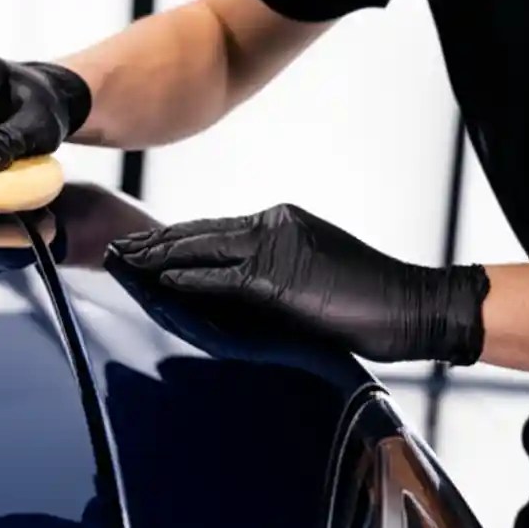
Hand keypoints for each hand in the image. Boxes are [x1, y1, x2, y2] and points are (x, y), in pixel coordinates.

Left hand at [107, 203, 490, 364]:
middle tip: (117, 247)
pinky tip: (157, 280)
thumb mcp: (309, 274)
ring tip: (122, 261)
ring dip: (156, 257)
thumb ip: (268, 274)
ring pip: (200, 249)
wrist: (411, 305)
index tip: (142, 243)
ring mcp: (274, 246)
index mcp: (279, 221)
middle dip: (153, 242)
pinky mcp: (275, 277)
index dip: (175, 238)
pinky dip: (185, 279)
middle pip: (198, 233)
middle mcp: (272, 224)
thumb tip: (229, 291)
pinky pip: (218, 277)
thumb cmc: (367, 300)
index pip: (214, 229)